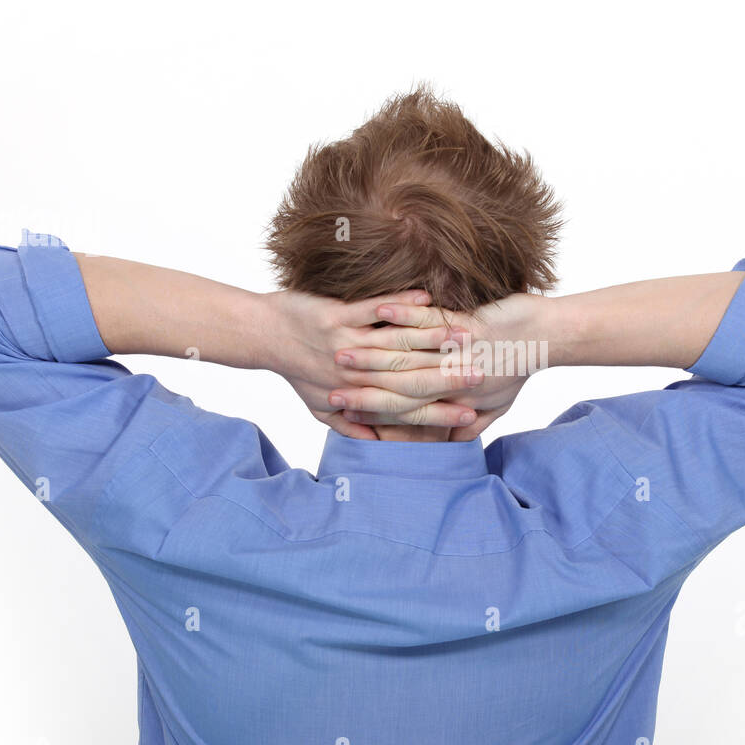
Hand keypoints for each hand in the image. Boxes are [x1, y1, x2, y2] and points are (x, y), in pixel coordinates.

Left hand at [270, 289, 486, 439]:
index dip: (437, 415)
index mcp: (356, 397)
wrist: (264, 335)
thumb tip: (378, 447)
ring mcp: (345, 343)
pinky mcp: (336, 316)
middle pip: (408, 380)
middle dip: (448, 378)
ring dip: (434, 339)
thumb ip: (352, 428)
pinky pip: (373, 309)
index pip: (404, 411)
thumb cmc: (297, 372)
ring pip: (397, 344)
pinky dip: (401, 303)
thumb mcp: (320, 409)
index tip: (469, 417)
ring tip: (467, 337)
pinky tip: (428, 298)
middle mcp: (354, 374)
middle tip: (481, 377)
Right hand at [329, 293, 554, 440]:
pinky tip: (378, 310)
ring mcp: (458, 350)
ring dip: (371, 352)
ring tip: (338, 348)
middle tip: (329, 383)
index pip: (403, 409)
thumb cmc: (520, 369)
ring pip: (407, 354)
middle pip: (397, 385)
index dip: (370, 408)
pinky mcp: (466, 323)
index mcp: (454, 399)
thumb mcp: (497, 404)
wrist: (547, 338)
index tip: (341, 408)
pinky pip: (430, 319)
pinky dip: (403, 313)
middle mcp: (452, 378)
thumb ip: (472, 423)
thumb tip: (453, 441)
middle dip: (359, 384)